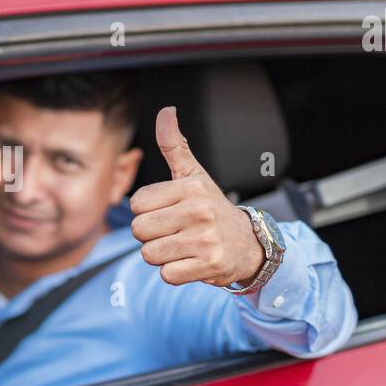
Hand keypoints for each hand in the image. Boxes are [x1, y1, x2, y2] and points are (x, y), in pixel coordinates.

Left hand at [130, 106, 265, 287]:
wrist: (248, 245)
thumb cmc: (212, 208)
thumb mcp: (194, 175)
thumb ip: (174, 145)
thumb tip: (166, 111)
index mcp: (191, 187)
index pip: (137, 203)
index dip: (146, 211)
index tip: (168, 211)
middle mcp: (200, 211)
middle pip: (139, 230)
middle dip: (151, 235)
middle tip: (174, 231)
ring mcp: (206, 239)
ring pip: (150, 254)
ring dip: (161, 255)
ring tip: (182, 246)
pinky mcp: (209, 265)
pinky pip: (167, 274)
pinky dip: (174, 272)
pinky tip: (190, 261)